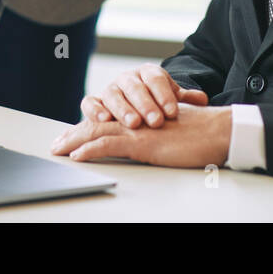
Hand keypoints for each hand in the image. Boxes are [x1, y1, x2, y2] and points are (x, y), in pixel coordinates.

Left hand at [51, 104, 231, 167]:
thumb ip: (159, 134)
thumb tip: (150, 141)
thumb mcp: (173, 134)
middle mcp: (135, 119)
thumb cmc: (200, 133)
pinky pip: (109, 144)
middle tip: (56, 144)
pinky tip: (77, 155)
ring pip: (97, 131)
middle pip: (97, 123)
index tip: (72, 137)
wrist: (217, 130)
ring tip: (57, 149)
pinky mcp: (142, 142)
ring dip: (74, 141)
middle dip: (74, 134)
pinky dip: (90, 149)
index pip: (108, 120)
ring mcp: (137, 129)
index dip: (88, 128)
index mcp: (140, 118)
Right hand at [79, 62, 208, 127]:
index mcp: (148, 73)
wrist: (135, 105)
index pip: (155, 79)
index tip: (173, 112)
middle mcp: (127, 78)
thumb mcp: (171, 100)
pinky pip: (89, 102)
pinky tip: (103, 119)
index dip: (164, 94)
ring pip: (112, 94)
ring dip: (122, 109)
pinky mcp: (95, 101)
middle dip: (145, 104)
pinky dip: (94, 109)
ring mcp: (110, 89)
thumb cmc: (156, 104)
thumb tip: (202, 100)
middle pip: (134, 86)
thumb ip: (185, 100)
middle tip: (155, 121)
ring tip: (133, 123)